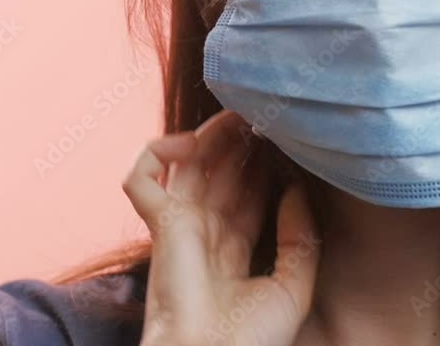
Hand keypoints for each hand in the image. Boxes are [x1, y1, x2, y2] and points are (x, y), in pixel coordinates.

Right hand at [122, 109, 321, 345]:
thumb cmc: (250, 339)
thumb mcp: (292, 286)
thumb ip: (299, 237)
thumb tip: (296, 188)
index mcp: (234, 251)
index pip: (248, 195)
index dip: (263, 167)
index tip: (284, 142)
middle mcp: (204, 233)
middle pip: (219, 174)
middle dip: (238, 144)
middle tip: (261, 116)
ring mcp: (179, 226)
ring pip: (186, 166)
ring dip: (207, 136)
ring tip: (236, 115)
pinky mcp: (159, 224)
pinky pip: (140, 179)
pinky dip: (154, 153)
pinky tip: (186, 142)